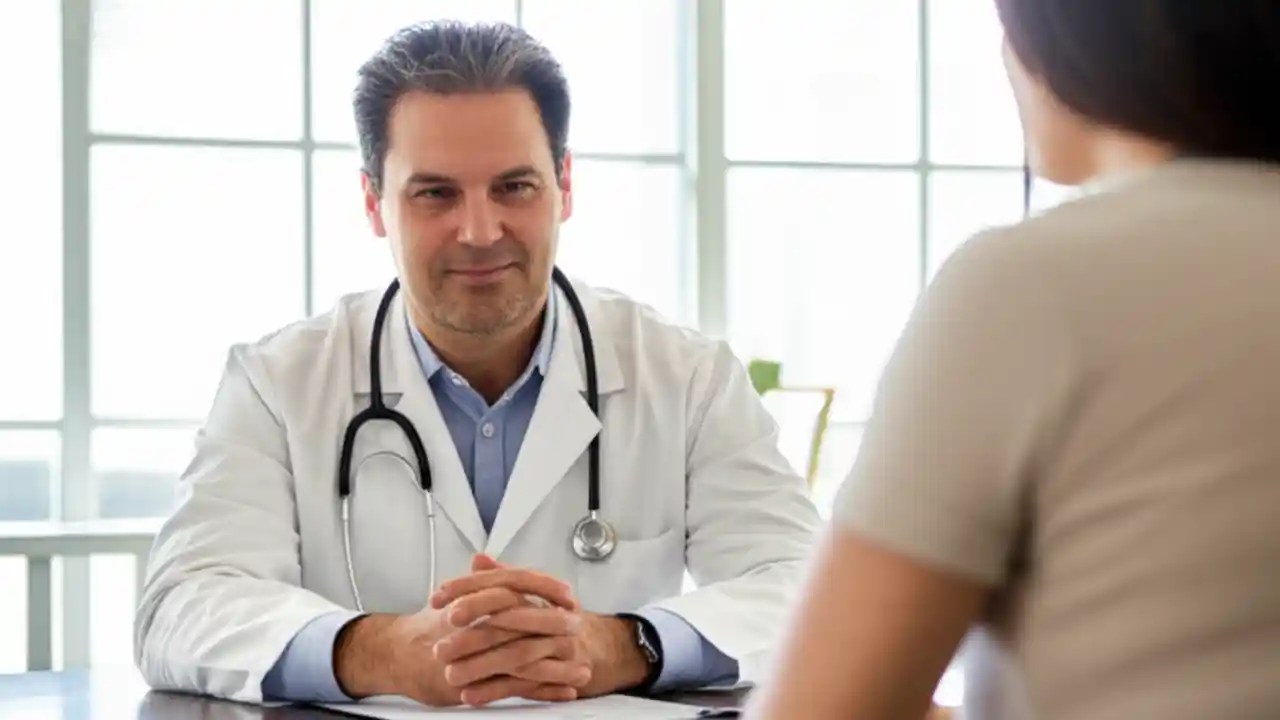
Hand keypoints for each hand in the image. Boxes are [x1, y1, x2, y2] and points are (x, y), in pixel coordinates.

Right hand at [333, 555, 579, 706]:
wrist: (395, 654)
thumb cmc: (429, 626)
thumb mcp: (456, 597)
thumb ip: (480, 581)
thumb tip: (495, 560)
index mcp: (471, 597)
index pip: (512, 582)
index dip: (542, 586)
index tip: (567, 593)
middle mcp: (471, 622)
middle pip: (521, 619)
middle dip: (555, 624)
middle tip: (581, 627)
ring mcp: (471, 654)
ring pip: (522, 657)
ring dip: (558, 664)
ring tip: (583, 667)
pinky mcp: (471, 682)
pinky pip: (514, 687)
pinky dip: (543, 690)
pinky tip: (564, 690)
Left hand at [430, 556, 652, 705]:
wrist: (604, 646)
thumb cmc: (558, 619)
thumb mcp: (533, 594)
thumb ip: (504, 578)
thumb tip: (479, 560)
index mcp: (544, 591)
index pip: (503, 583)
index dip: (468, 589)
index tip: (438, 598)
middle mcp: (555, 615)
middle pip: (509, 620)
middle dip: (471, 632)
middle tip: (440, 642)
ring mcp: (561, 645)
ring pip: (516, 654)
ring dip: (480, 666)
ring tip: (451, 673)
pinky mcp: (562, 673)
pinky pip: (526, 684)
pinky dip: (496, 690)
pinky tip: (471, 694)